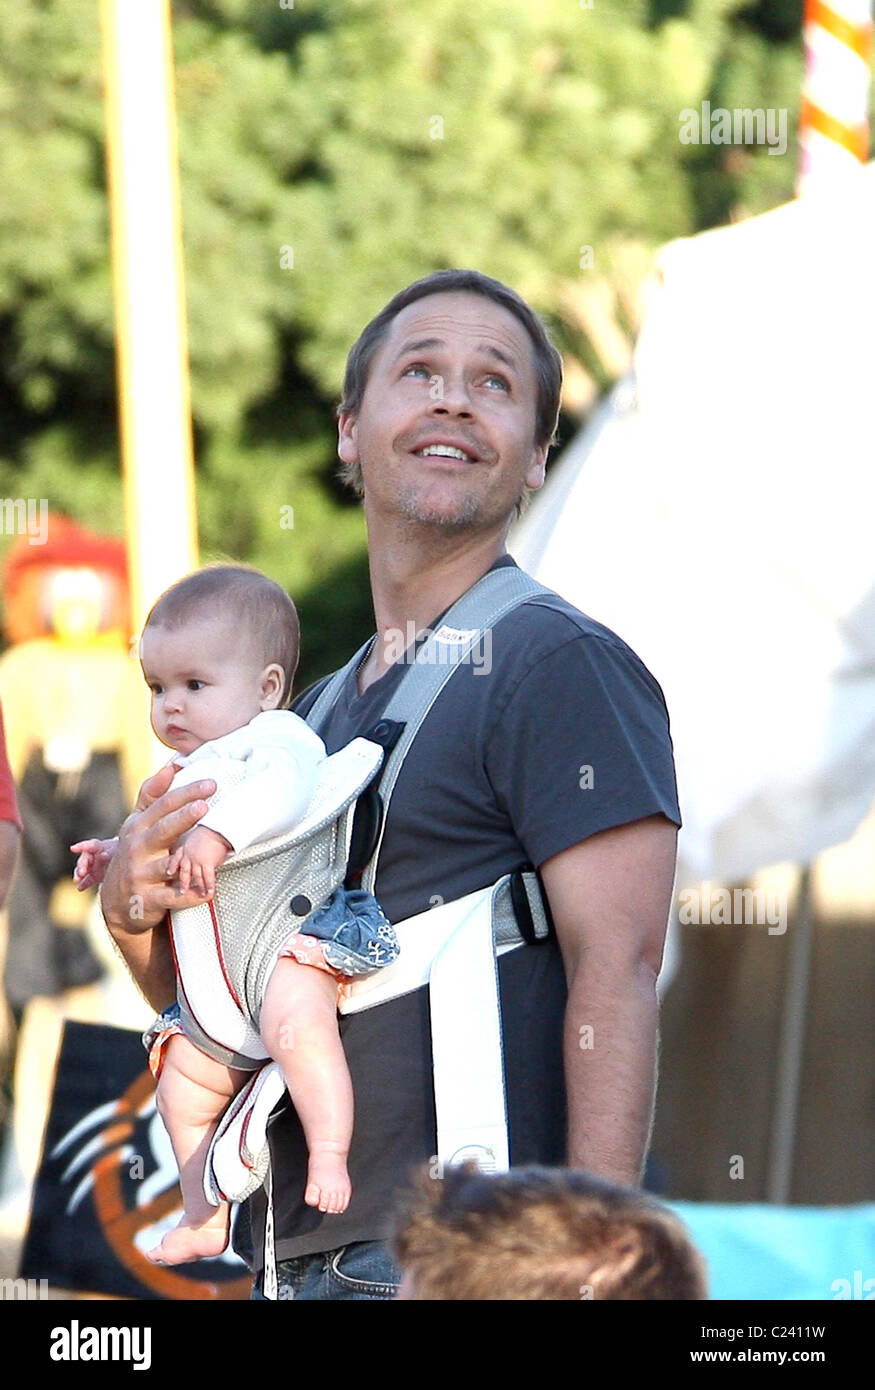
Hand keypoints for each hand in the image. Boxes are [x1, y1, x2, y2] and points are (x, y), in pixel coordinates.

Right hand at [71, 837, 117, 890]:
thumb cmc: (118, 850)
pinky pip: (87, 881)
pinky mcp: (94, 877)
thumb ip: (109, 853)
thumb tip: (102, 855)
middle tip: (81, 872)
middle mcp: (92, 857)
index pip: (89, 845)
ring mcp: (92, 867)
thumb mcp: (116, 850)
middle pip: (84, 860)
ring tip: (76, 880)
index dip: (80, 846)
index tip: (73, 848)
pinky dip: (84, 884)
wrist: (123, 859)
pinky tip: (80, 888)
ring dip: (78, 875)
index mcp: (98, 847)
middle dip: (81, 866)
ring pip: (82, 871)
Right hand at [99, 763, 217, 937]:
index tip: (211, 784)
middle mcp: (137, 848)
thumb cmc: (136, 854)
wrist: (119, 902)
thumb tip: (173, 764)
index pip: (163, 805)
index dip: (186, 793)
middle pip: (162, 830)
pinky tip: (207, 891)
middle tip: (204, 806)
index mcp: (138, 826)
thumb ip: (153, 794)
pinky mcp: (149, 899)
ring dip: (184, 861)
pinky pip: (174, 897)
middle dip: (183, 818)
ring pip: (168, 865)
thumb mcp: (137, 824)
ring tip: (204, 854)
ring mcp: (141, 875)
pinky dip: (190, 895)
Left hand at [166, 825, 231, 896]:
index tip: (170, 873)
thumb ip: (197, 842)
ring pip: (196, 877)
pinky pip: (208, 877)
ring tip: (202, 895)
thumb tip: (203, 846)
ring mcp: (196, 860)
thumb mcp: (198, 834)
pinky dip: (209, 885)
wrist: (216, 827)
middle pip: (184, 872)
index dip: (172, 866)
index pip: (176, 858)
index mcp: (186, 847)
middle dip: (183, 883)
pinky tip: (211, 891)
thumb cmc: (211, 828)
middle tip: (183, 891)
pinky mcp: (206, 863)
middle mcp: (189, 855)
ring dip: (199, 887)